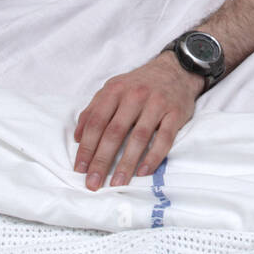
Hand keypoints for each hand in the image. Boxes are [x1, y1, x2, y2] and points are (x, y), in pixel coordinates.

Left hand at [73, 52, 203, 189]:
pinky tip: (143, 172)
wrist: (176, 69)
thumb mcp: (113, 88)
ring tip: (117, 183)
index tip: (80, 169)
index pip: (96, 122)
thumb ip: (93, 110)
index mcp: (115, 90)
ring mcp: (157, 104)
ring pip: (138, 137)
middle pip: (114, 132)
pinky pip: (164, 139)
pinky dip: (153, 157)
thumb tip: (78, 138)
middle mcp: (135, 95)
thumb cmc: (140, 84)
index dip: (86, 147)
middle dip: (101, 160)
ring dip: (126, 163)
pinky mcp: (176, 113)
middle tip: (93, 183)